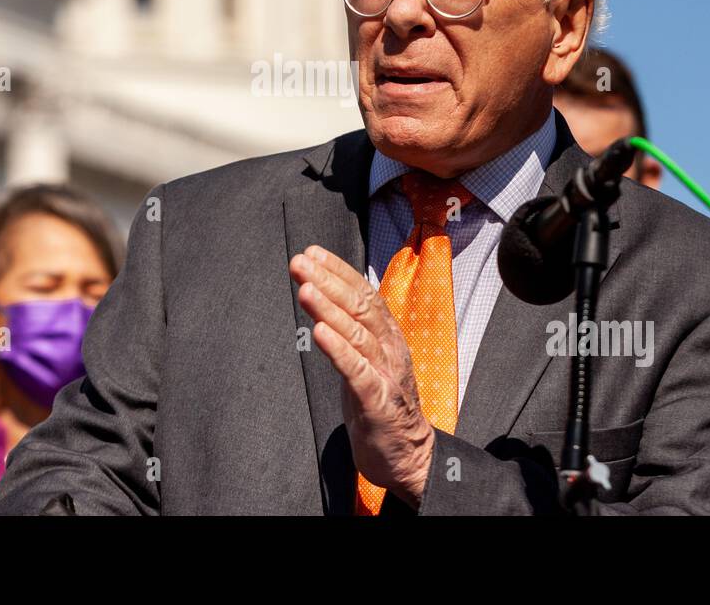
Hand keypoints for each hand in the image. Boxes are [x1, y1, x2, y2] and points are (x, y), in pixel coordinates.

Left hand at [288, 245, 434, 507]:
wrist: (410, 457)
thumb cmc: (382, 406)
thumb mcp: (366, 361)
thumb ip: (352, 333)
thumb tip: (326, 301)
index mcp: (388, 337)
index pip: (365, 294)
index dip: (339, 271)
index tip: (312, 252)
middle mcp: (390, 350)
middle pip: (360, 307)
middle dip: (328, 281)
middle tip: (300, 261)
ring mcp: (386, 375)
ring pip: (358, 334)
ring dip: (329, 308)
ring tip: (306, 288)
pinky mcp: (378, 402)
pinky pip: (357, 371)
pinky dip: (338, 349)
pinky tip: (320, 332)